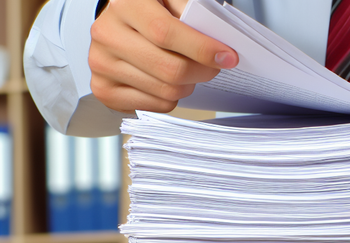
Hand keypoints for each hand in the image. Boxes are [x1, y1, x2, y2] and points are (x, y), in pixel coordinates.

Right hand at [89, 0, 237, 113]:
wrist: (119, 26)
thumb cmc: (152, 13)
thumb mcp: (171, 2)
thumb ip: (193, 18)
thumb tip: (220, 50)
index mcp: (125, 4)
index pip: (165, 33)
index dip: (202, 48)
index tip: (228, 57)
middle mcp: (107, 34)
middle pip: (169, 69)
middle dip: (203, 71)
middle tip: (214, 66)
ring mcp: (101, 64)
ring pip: (166, 91)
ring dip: (188, 85)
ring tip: (187, 70)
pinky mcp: (104, 90)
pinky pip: (156, 106)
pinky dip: (172, 98)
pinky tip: (167, 81)